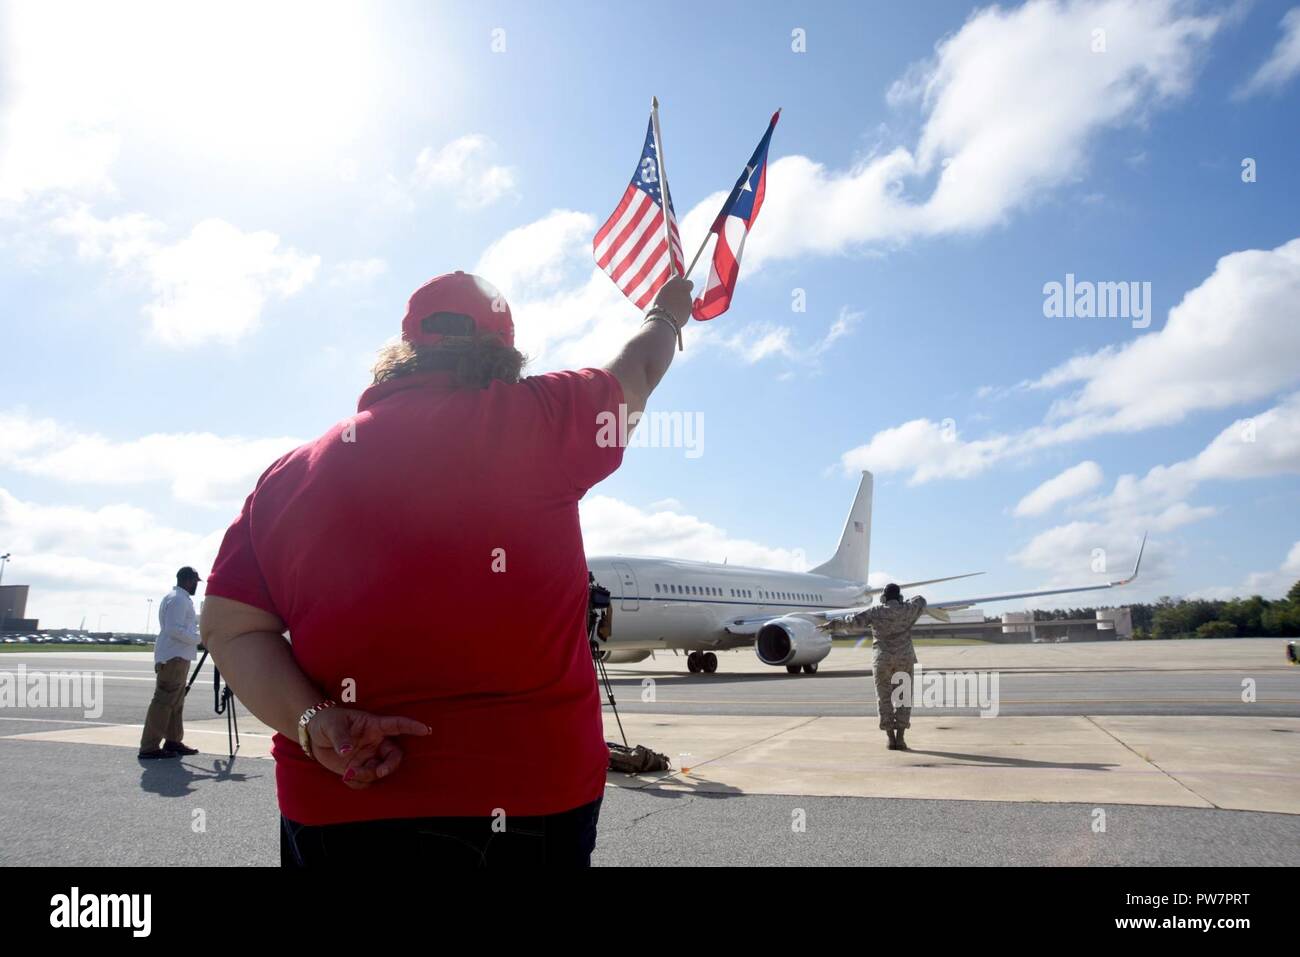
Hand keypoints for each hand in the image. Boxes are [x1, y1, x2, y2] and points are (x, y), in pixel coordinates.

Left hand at [306, 707, 429, 789]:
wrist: (313, 735)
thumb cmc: (326, 722)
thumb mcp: (332, 726)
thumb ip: (341, 738)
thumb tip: (346, 751)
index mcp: (373, 726)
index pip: (396, 725)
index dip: (412, 727)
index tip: (426, 730)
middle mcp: (375, 742)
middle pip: (394, 755)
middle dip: (390, 766)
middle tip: (380, 772)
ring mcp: (368, 756)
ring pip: (379, 771)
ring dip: (368, 776)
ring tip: (348, 774)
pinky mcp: (359, 768)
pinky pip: (366, 780)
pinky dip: (358, 783)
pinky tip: (346, 778)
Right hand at [652, 276, 693, 325]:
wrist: (664, 319)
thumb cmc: (658, 306)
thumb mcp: (661, 293)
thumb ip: (668, 288)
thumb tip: (671, 287)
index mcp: (675, 282)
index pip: (678, 277)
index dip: (676, 282)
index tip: (673, 286)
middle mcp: (684, 288)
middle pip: (689, 284)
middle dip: (686, 287)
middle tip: (679, 292)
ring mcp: (689, 298)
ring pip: (687, 297)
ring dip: (682, 300)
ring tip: (672, 308)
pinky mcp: (691, 308)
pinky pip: (687, 307)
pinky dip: (683, 309)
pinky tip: (674, 314)